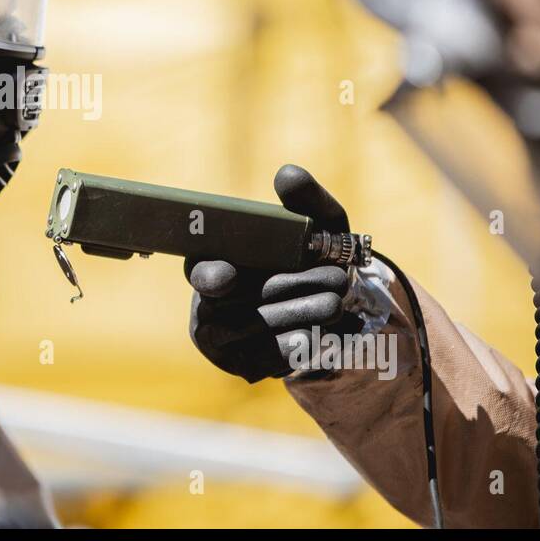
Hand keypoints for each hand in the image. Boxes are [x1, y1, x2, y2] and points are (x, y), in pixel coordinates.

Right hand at [187, 164, 359, 380]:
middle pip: (245, 299)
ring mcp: (222, 339)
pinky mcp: (242, 365)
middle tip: (337, 281)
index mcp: (212, 261)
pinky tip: (320, 336)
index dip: (212, 275)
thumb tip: (287, 176)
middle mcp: (208, 302)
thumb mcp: (320, 225)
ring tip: (337, 303)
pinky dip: (297, 346)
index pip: (202, 270)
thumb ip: (305, 200)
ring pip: (259, 328)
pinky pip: (267, 358)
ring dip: (302, 314)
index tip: (228, 278)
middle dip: (293, 287)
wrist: (336, 307)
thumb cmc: (315, 257)